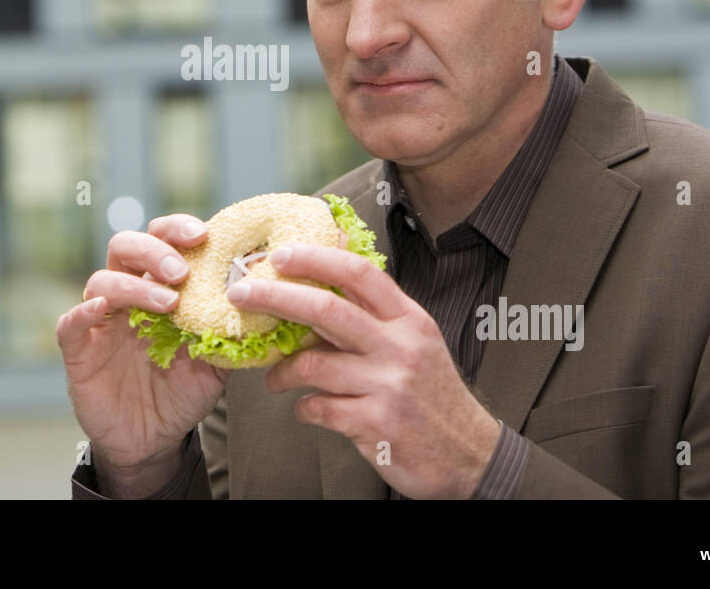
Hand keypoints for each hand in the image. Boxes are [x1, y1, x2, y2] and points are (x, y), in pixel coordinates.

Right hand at [57, 214, 229, 495]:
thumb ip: (232, 332)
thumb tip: (263, 304)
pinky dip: (82, 313)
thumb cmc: (183, 390)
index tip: (203, 235)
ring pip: (101, 281)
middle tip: (181, 271)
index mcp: (159, 287)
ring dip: (133, 286)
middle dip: (154, 251)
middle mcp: (128, 296)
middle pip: (125, 247)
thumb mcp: (216, 361)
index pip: (162, 240)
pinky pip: (70, 324)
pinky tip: (99, 310)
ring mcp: (102, 322)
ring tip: (167, 303)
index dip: (177, 230)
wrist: (153, 440)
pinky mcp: (80, 351)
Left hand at [226, 241, 501, 498]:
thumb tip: (326, 272)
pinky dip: (303, 407)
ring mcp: (389, 386)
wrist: (469, 454)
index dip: (315, 258)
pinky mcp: (377, 424)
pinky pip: (320, 408)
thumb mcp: (415, 341)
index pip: (359, 274)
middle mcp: (400, 347)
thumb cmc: (432, 392)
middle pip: (327, 309)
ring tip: (273, 378)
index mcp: (409, 319)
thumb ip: (375, 312)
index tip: (279, 254)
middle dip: (275, 297)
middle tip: (240, 295)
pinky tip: (303, 408)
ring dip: (282, 370)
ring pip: (314, 363)